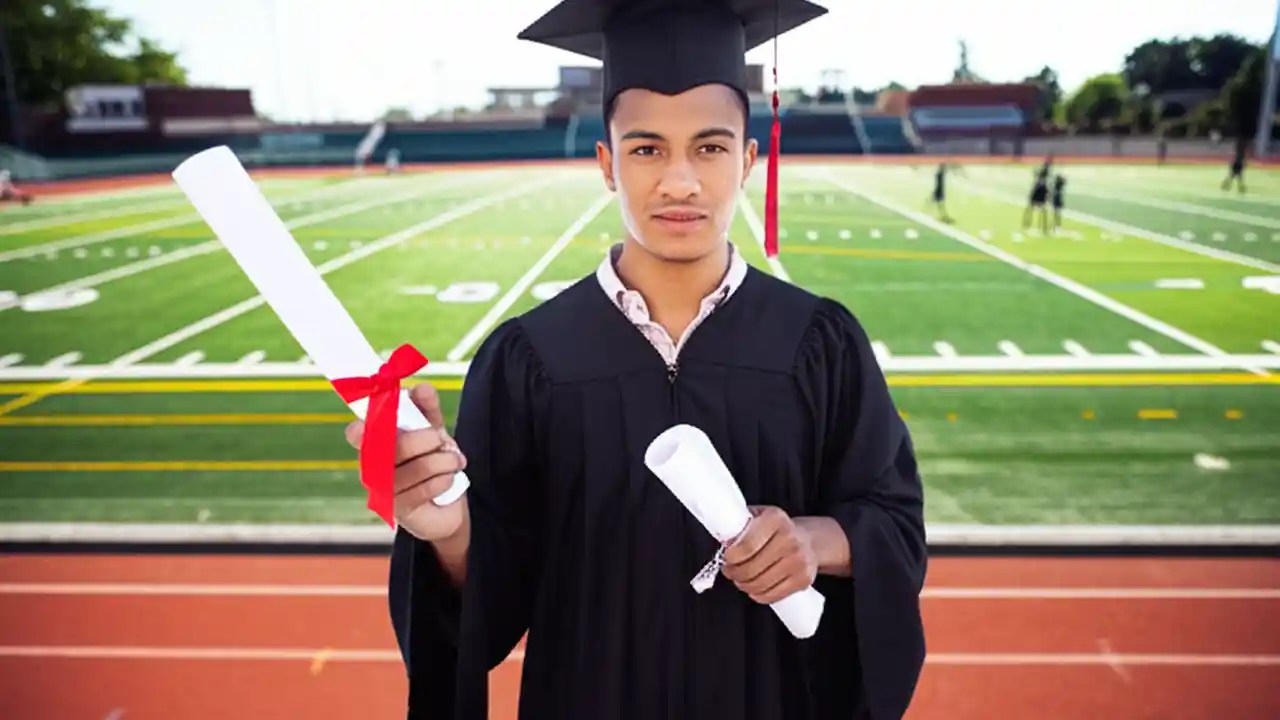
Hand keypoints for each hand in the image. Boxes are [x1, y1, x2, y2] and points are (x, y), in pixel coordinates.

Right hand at [345, 382, 468, 542]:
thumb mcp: (433, 431)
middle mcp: (373, 467)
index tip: (382, 418)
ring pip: (417, 467)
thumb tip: (422, 387)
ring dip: (444, 461)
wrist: (448, 505)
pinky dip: (444, 480)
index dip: (364, 425)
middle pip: (395, 446)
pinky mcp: (399, 510)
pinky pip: (424, 488)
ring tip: (455, 461)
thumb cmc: (433, 462)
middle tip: (442, 439)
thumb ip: (427, 409)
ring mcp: (384, 490)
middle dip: (426, 439)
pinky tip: (448, 480)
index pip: (357, 433)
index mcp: (375, 444)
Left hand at [721, 506, 818, 604]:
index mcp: (776, 519)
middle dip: (734, 573)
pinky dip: (758, 595)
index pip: (747, 545)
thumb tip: (723, 541)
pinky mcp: (804, 580)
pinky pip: (773, 595)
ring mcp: (799, 561)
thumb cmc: (776, 529)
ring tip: (739, 579)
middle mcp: (790, 539)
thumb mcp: (759, 516)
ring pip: (760, 584)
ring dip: (743, 585)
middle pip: (751, 568)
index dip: (731, 556)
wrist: (809, 540)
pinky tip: (753, 589)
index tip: (726, 557)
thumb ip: (741, 524)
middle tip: (728, 570)